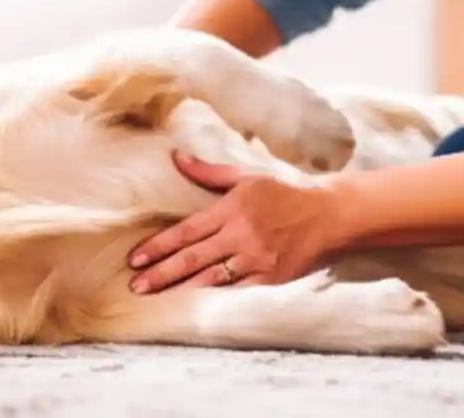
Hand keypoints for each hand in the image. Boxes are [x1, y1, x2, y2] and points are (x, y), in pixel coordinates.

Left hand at [127, 152, 339, 293]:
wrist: (328, 216)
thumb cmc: (285, 193)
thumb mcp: (247, 177)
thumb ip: (209, 172)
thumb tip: (176, 158)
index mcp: (232, 208)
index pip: (186, 231)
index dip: (159, 246)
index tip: (135, 258)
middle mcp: (241, 234)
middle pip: (193, 258)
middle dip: (161, 273)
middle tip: (136, 286)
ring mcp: (256, 259)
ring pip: (210, 278)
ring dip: (180, 289)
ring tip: (155, 298)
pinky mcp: (270, 278)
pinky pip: (235, 291)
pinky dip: (213, 298)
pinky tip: (192, 305)